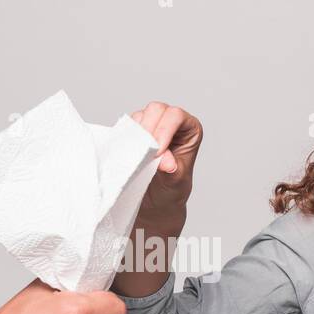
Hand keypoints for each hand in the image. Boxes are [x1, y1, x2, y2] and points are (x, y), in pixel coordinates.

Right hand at [131, 102, 201, 223]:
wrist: (155, 204)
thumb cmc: (171, 190)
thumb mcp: (176, 184)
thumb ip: (173, 171)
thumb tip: (166, 162)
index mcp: (189, 130)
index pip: (176, 116)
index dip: (165, 130)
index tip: (156, 152)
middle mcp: (170, 123)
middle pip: (157, 109)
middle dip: (148, 129)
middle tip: (144, 153)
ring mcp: (151, 126)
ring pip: (139, 116)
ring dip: (136, 134)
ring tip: (136, 156)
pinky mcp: (134, 134)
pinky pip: (125, 127)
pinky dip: (124, 138)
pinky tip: (126, 153)